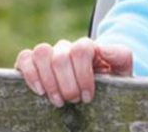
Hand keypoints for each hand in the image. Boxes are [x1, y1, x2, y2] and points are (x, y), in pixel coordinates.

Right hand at [14, 37, 132, 106]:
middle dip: (67, 85)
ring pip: (42, 53)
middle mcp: (67, 47)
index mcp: (88, 46)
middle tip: (73, 101)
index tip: (88, 97)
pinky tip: (40, 91)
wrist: (97, 87)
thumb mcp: (122, 69)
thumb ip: (120, 55)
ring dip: (49, 81)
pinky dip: (30, 74)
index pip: (81, 50)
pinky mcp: (32, 62)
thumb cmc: (110, 79)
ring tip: (58, 100)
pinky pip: (25, 58)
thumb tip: (101, 48)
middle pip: (60, 57)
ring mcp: (50, 53)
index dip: (83, 76)